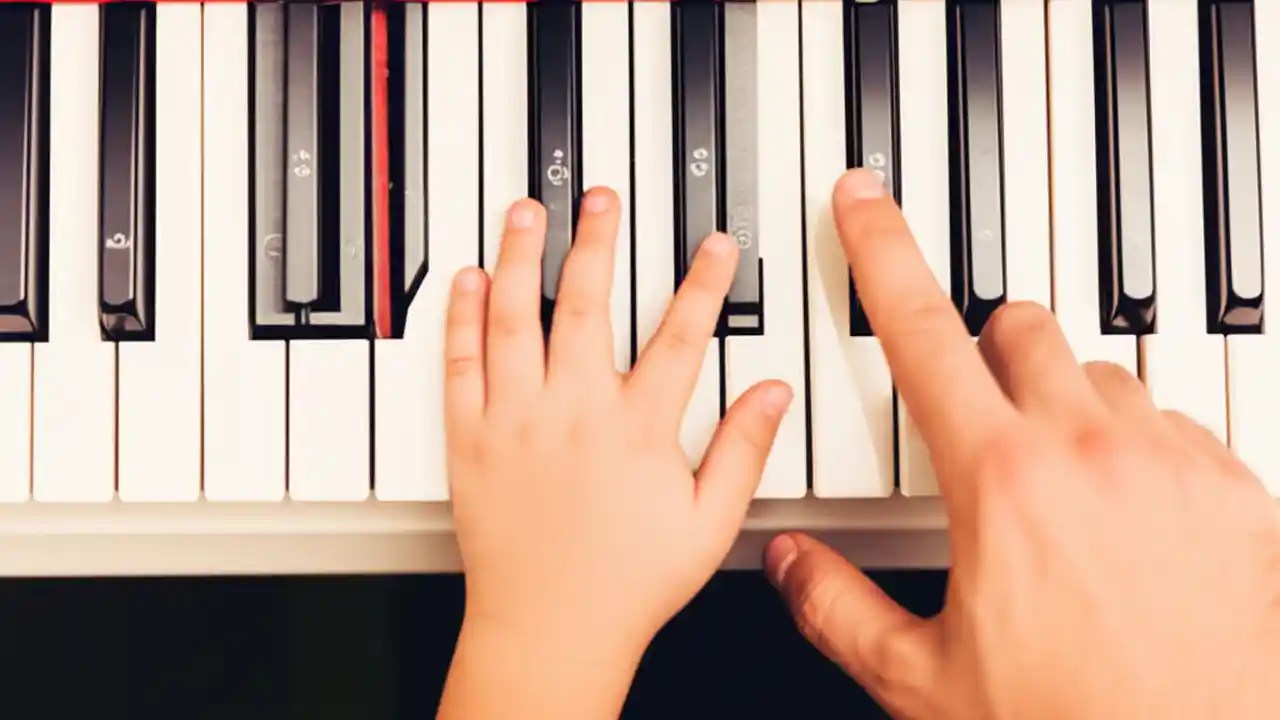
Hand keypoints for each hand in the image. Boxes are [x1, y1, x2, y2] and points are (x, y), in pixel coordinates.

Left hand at [439, 188, 791, 717]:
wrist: (550, 630)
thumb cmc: (627, 584)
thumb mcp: (708, 523)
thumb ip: (742, 451)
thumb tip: (771, 395)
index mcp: (636, 429)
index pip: (680, 335)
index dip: (702, 281)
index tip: (713, 242)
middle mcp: (574, 412)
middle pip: (587, 303)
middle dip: (598, 239)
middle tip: (602, 197)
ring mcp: (516, 420)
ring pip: (515, 317)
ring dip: (522, 256)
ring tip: (528, 212)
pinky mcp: (469, 439)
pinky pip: (461, 363)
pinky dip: (462, 316)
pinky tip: (470, 280)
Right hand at [766, 169, 1279, 719]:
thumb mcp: (923, 680)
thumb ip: (838, 609)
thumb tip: (789, 564)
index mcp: (999, 481)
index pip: (920, 331)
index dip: (882, 251)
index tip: (867, 201)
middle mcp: (1091, 449)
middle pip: (1019, 325)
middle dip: (984, 348)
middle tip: (974, 413)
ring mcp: (1172, 464)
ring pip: (1100, 373)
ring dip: (1063, 403)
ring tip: (1055, 486)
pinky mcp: (1235, 492)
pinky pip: (1176, 424)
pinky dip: (1137, 447)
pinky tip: (1126, 518)